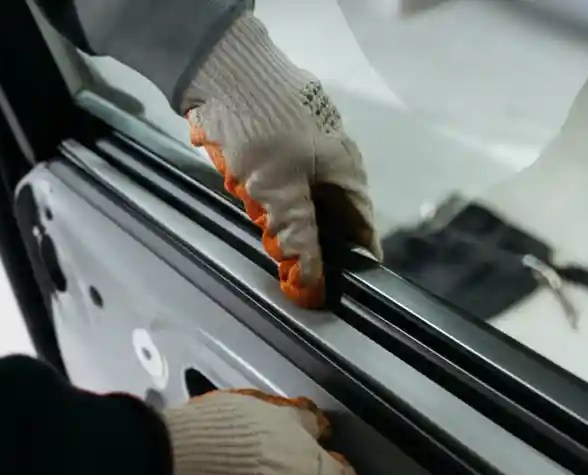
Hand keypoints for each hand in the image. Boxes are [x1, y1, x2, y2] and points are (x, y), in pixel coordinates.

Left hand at [180, 14, 379, 308]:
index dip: (355, 262)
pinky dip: (272, 197)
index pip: (363, 228)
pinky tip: (254, 206)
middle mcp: (334, 158)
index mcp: (347, 170)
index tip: (342, 291)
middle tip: (295, 273)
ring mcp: (307, 145)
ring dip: (288, 221)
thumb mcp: (280, 193)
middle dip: (314, 244)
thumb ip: (298, 239)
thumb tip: (314, 288)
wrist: (224, 69)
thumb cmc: (263, 131)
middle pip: (332, 216)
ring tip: (270, 242)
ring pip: (305, 197)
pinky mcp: (280, 137)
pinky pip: (283, 179)